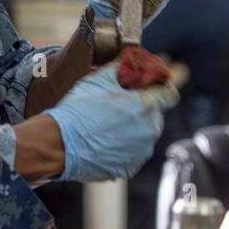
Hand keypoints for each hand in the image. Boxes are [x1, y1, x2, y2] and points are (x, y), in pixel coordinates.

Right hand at [43, 61, 178, 181]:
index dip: (160, 88)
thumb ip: (120, 67)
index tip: (150, 87)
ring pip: (144, 136)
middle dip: (142, 108)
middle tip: (119, 105)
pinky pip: (132, 154)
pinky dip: (123, 148)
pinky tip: (103, 142)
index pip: (170, 95)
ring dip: (132, 129)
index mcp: (146, 107)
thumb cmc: (78, 110)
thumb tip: (129, 60)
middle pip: (155, 115)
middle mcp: (150, 131)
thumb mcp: (98, 79)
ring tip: (106, 125)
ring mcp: (141, 152)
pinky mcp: (130, 168)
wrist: (58, 144)